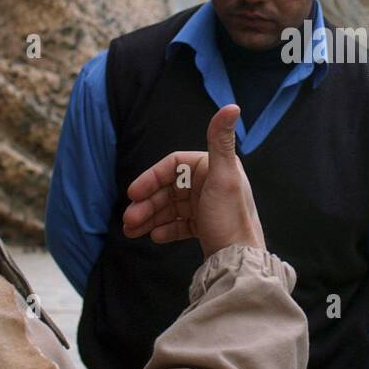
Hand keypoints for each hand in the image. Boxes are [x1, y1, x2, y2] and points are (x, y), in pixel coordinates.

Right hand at [121, 104, 265, 258]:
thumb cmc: (229, 218)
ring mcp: (208, 205)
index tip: (132, 194)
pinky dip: (166, 229)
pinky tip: (156, 237)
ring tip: (132, 231)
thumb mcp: (223, 177)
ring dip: (149, 217)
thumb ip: (221, 140)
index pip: (173, 166)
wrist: (240, 262)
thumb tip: (232, 106)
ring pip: (170, 207)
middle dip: (146, 204)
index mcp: (215, 166)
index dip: (150, 178)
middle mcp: (212, 183)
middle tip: (128, 220)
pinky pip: (180, 224)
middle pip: (168, 189)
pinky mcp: (206, 225)